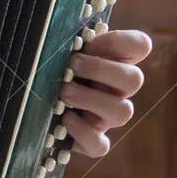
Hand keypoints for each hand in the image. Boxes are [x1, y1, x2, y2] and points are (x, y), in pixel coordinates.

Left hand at [58, 28, 151, 156]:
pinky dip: (83, 133)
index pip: (140, 45)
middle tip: (72, 65)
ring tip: (64, 92)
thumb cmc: (52, 66)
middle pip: (135, 80)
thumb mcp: (62, 46)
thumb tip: (76, 32)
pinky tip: (65, 119)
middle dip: (101, 70)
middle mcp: (118, 90)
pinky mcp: (93, 141)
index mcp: (115, 60)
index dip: (120, 41)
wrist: (35, 101)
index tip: (92, 41)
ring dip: (91, 99)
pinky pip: (101, 146)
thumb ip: (73, 36)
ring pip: (123, 112)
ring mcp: (108, 117)